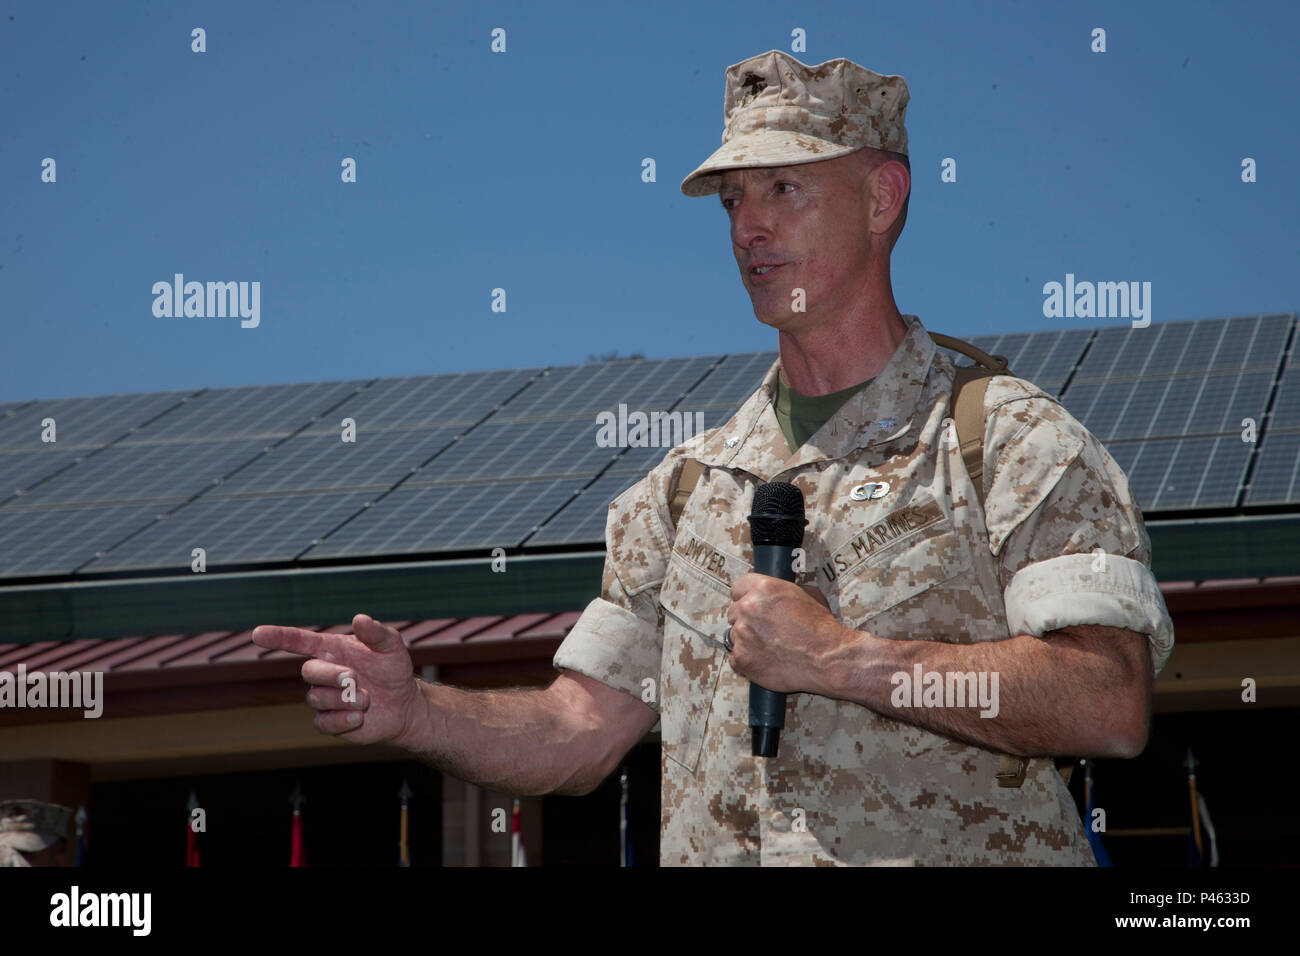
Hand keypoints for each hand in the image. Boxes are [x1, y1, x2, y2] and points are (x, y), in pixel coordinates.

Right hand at [252, 613, 426, 747]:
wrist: (403, 703)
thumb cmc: (393, 669)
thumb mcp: (391, 647)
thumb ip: (376, 633)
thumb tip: (359, 618)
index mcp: (332, 650)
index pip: (298, 641)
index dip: (278, 637)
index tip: (257, 634)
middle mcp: (323, 673)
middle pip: (308, 671)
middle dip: (331, 675)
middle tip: (355, 679)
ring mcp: (324, 698)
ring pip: (316, 698)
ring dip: (344, 699)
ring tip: (367, 699)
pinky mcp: (329, 722)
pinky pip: (322, 723)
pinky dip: (341, 720)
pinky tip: (359, 717)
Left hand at [726, 574, 853, 694]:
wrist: (826, 659)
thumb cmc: (821, 628)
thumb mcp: (808, 595)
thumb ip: (782, 590)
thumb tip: (775, 593)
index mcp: (763, 588)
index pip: (737, 587)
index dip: (745, 597)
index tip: (751, 606)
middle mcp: (748, 608)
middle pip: (734, 612)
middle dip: (747, 621)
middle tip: (765, 631)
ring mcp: (742, 634)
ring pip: (733, 636)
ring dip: (747, 641)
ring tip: (769, 648)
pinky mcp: (741, 658)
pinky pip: (735, 658)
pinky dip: (747, 660)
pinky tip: (765, 661)